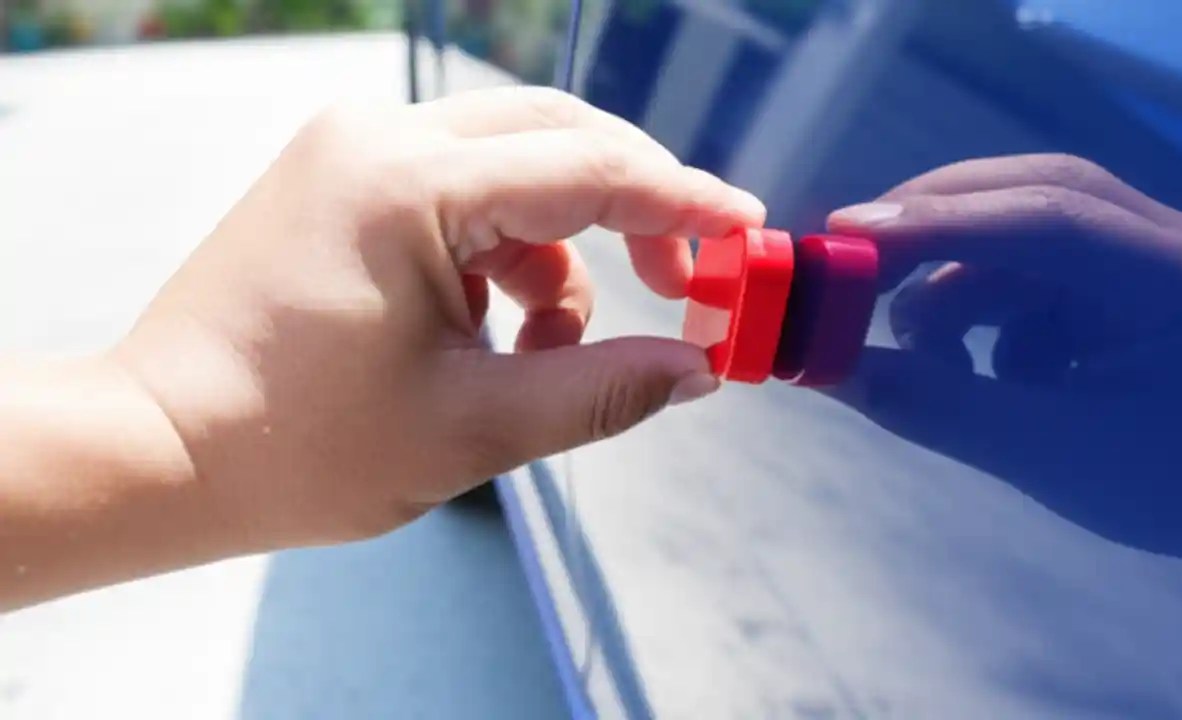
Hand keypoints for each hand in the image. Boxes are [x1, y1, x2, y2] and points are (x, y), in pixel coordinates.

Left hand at [110, 87, 764, 549]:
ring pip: (515, 168)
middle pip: (558, 138)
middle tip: (683, 286)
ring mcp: (353, 151)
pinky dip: (506, 256)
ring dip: (563, 252)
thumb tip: (698, 368)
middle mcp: (377, 138)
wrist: (157, 450)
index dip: (682, 204)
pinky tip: (494, 330)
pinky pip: (464, 193)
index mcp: (406, 185)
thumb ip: (602, 389)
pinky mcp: (343, 179)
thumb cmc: (297, 447)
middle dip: (634, 210)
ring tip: (549, 349)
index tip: (748, 233)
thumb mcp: (473, 427)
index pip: (587, 169)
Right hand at [827, 153, 1181, 575]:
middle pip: (1033, 196)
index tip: (837, 240)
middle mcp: (1171, 245)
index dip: (933, 223)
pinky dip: (1001, 318)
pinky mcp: (1148, 290)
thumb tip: (835, 371)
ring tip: (930, 363)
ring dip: (963, 287)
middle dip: (932, 229)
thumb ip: (944, 411)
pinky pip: (1051, 278)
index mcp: (1176, 278)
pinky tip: (998, 379)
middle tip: (848, 271)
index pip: (1043, 217)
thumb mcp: (1065, 459)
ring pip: (1031, 237)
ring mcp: (1162, 263)